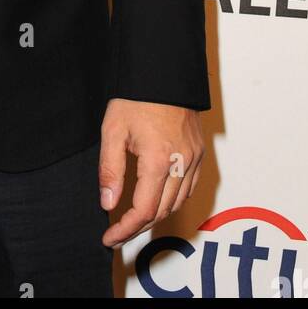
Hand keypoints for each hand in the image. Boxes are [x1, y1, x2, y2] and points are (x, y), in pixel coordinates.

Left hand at [98, 99, 204, 247]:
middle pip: (161, 211)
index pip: (143, 211)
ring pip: (178, 203)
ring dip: (156, 215)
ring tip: (133, 219)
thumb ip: (110, 170)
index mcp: (158, 160)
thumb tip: (107, 203)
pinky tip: (158, 199)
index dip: (125, 229)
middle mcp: (182, 163)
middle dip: (138, 226)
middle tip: (117, 233)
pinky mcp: (199, 151)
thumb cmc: (136, 97)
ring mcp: (194, 158)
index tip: (109, 238)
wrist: (162, 70)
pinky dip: (173, 200)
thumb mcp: (113, 130)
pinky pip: (190, 187)